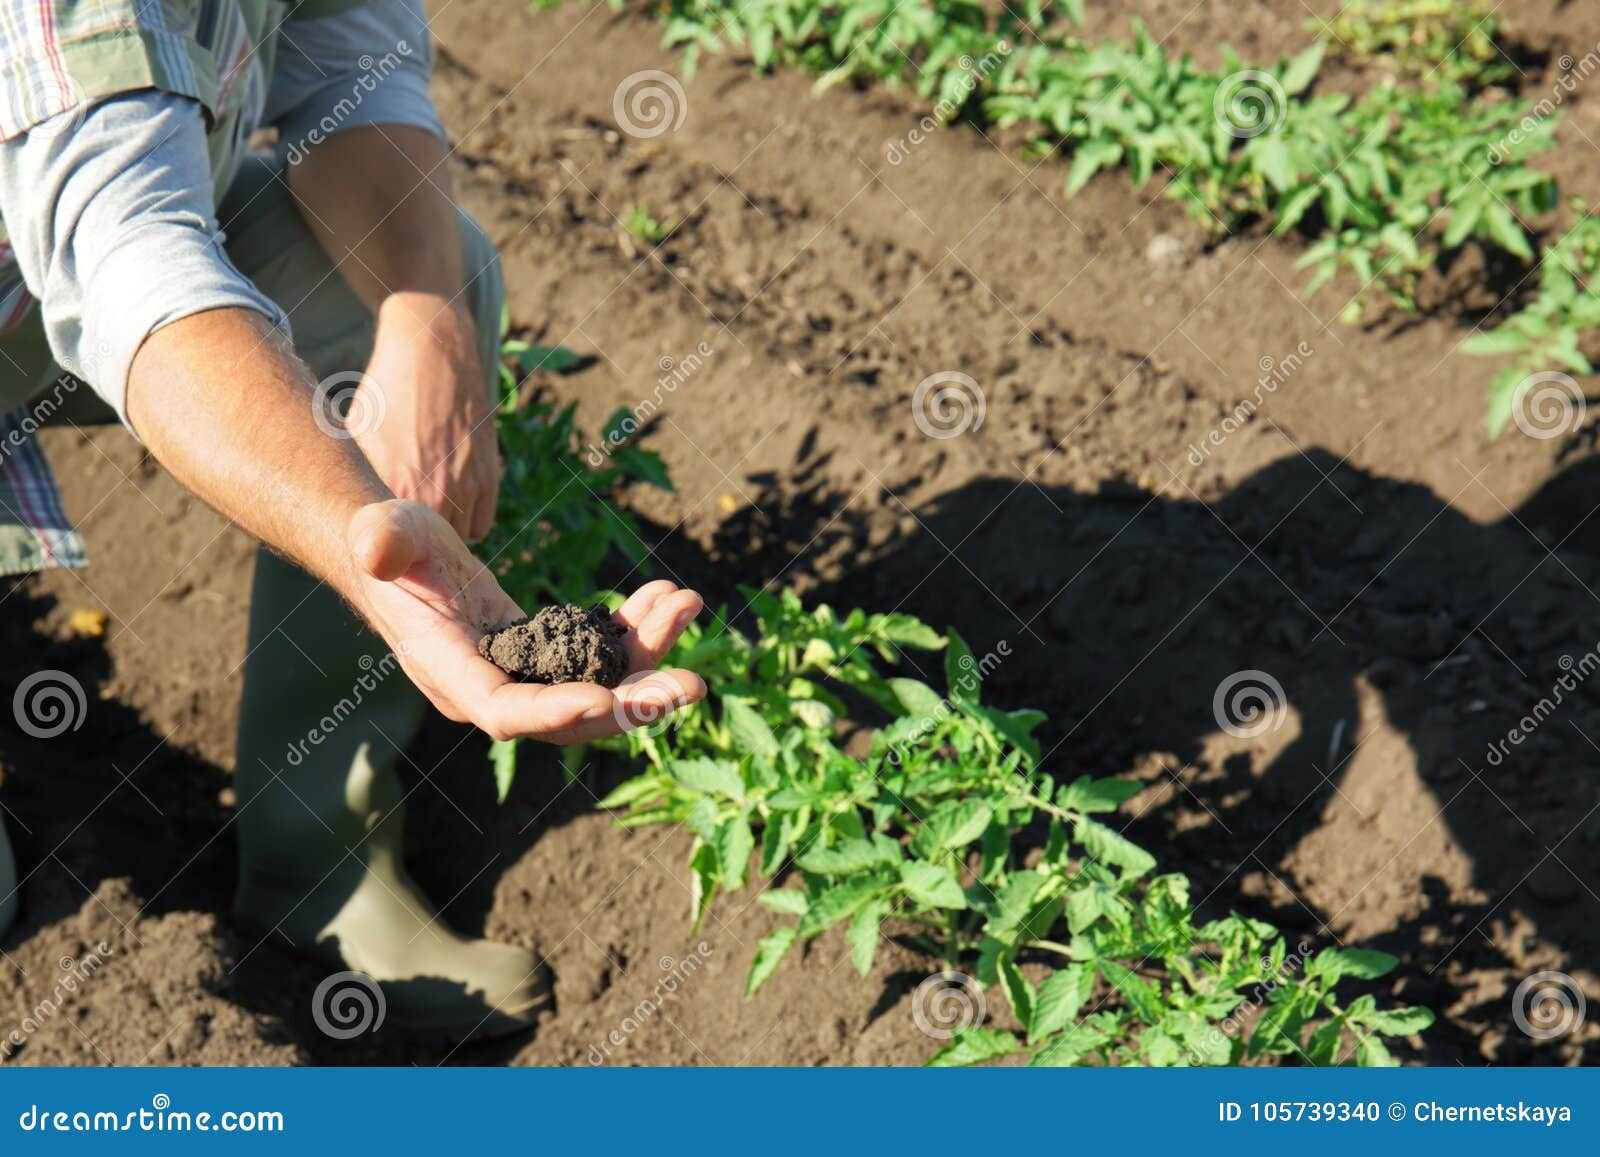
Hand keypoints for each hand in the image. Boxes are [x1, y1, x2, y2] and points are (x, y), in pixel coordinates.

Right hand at [345, 500, 705, 743]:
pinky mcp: (548, 656)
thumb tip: (377, 551)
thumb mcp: (383, 532)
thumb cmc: (389, 543)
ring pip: (601, 685)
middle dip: (635, 703)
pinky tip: (667, 596)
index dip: (555, 711)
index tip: (607, 700)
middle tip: (694, 685)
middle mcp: (493, 691)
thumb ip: (381, 540)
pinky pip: (602, 655)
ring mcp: (526, 677)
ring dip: (650, 653)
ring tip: (689, 603)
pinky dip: (637, 630)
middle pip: (572, 717)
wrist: (403, 555)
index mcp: (451, 672)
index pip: (506, 710)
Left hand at [352, 295, 499, 542]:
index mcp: (392, 486)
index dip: (385, 551)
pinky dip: (467, 522)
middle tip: (402, 542)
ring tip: (425, 525)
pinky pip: (480, 524)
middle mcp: (432, 491)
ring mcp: (466, 484)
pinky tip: (449, 506)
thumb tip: (342, 518)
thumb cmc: (384, 392)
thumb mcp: (354, 436)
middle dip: (414, 549)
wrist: (431, 350)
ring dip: (443, 538)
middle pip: (426, 550)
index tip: (379, 548)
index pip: (391, 547)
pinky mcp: (489, 475)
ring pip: (457, 542)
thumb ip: (353, 482)